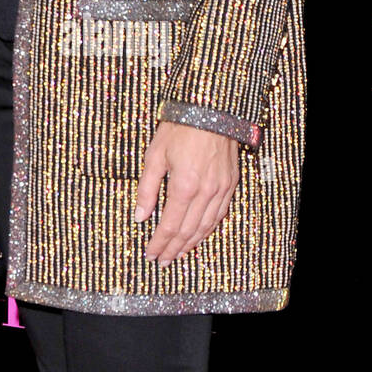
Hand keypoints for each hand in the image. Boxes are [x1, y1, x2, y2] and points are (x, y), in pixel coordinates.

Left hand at [134, 120, 238, 265]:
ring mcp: (221, 189)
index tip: (151, 254)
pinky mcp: (230, 184)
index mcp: (184, 186)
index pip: (170, 225)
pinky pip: (219, 214)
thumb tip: (140, 216)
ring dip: (191, 243)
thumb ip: (147, 188)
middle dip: (174, 248)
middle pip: (188, 231)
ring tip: (178, 254)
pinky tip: (199, 234)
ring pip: (206, 226)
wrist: (210, 110)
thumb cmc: (178, 129)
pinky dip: (208, 229)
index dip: (159, 243)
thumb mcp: (154, 155)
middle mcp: (205, 192)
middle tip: (162, 261)